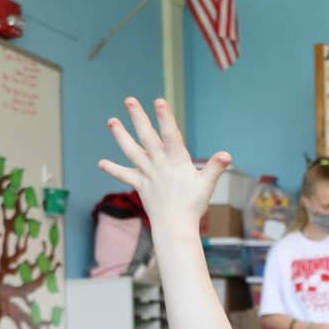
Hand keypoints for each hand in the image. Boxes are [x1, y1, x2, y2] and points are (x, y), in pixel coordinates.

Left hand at [99, 98, 231, 228]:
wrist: (175, 227)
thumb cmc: (193, 206)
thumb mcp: (207, 185)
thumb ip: (215, 168)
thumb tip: (227, 155)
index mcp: (177, 162)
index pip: (171, 136)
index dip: (165, 118)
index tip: (159, 101)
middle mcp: (159, 165)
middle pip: (147, 138)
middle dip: (138, 118)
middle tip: (129, 100)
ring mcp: (148, 174)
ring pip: (132, 152)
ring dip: (121, 136)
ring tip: (111, 121)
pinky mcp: (140, 185)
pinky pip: (124, 176)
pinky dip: (113, 169)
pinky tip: (101, 163)